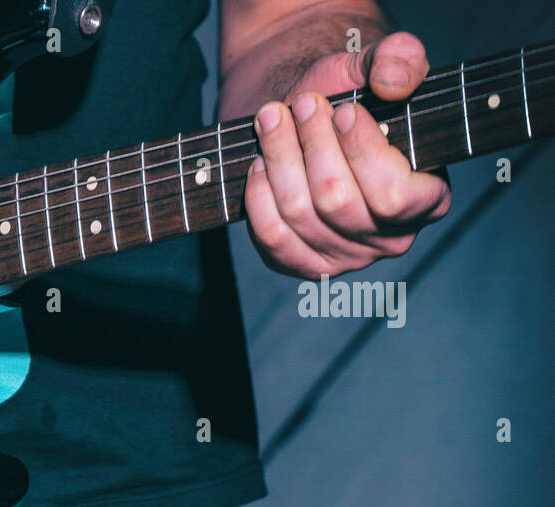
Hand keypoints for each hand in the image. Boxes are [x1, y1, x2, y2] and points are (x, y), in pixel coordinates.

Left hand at [245, 31, 451, 278]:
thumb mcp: (375, 68)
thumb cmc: (348, 99)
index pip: (395, 194)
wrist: (306, 125)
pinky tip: (260, 163)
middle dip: (313, 145)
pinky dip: (259, 196)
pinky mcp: (301, 264)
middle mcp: (389, 239)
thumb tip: (393, 80)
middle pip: (337, 202)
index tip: (345, 110)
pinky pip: (272, 237)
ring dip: (280, 159)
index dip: (364, 151)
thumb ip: (397, 59)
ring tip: (273, 119)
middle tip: (301, 103)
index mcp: (429, 199)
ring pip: (301, 214)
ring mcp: (343, 257)